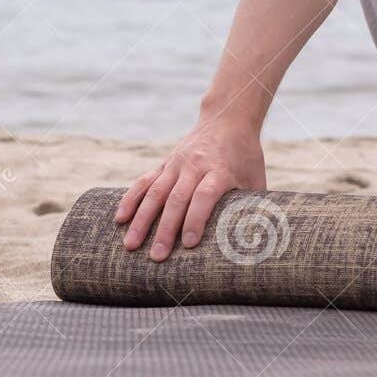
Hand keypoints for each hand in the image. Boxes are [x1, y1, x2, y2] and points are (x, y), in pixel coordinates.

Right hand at [115, 118, 266, 260]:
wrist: (227, 119)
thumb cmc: (245, 158)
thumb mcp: (255, 180)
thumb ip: (252, 208)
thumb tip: (256, 244)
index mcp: (220, 170)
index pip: (205, 195)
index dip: (196, 219)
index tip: (190, 244)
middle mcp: (195, 166)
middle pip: (176, 199)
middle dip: (165, 230)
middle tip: (157, 257)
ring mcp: (176, 164)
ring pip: (155, 193)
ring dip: (141, 220)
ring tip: (131, 245)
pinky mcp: (164, 164)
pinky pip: (144, 182)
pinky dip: (131, 200)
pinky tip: (120, 219)